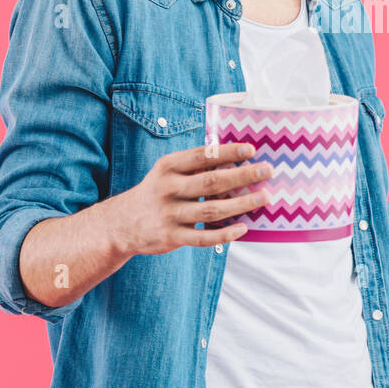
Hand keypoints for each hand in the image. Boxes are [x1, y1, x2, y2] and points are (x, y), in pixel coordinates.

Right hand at [107, 142, 271, 254]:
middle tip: (267, 171)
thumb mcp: (167, 172)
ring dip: (241, 204)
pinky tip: (242, 228)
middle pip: (211, 181)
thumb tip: (238, 159)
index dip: (227, 152)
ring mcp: (169, 214)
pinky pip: (202, 237)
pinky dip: (224, 234)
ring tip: (264, 197)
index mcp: (168, 167)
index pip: (201, 155)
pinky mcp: (171, 237)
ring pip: (211, 210)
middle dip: (242, 175)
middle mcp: (168, 188)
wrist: (121, 224)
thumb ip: (196, 166)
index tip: (251, 149)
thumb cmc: (157, 192)